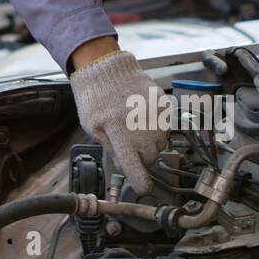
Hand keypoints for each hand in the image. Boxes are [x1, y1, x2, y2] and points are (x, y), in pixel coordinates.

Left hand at [68, 46, 167, 195]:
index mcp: (118, 133)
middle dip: (142, 157)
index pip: (134, 166)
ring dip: (150, 142)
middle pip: (150, 158)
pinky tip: (143, 117)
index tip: (144, 189)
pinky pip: (166, 127)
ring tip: (135, 126)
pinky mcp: (163, 105)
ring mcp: (154, 115)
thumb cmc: (96, 98)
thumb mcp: (93, 127)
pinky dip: (157, 127)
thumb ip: (110, 148)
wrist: (107, 68)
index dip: (141, 182)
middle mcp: (140, 126)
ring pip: (160, 144)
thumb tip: (124, 168)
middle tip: (131, 145)